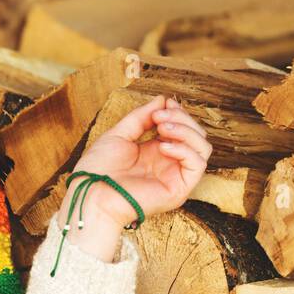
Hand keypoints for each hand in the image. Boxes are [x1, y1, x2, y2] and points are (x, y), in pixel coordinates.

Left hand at [63, 94, 210, 228]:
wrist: (91, 194)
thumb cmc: (98, 168)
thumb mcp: (119, 134)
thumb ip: (140, 117)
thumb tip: (162, 99)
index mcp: (156, 151)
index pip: (183, 128)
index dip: (178, 112)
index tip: (165, 103)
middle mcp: (169, 163)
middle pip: (196, 135)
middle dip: (182, 119)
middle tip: (159, 116)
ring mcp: (175, 177)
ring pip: (202, 148)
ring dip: (185, 131)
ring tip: (162, 128)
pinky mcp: (179, 190)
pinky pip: (197, 164)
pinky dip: (184, 149)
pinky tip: (162, 146)